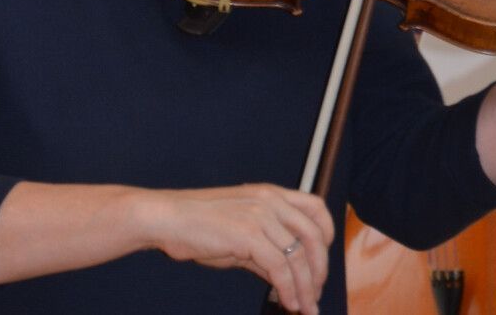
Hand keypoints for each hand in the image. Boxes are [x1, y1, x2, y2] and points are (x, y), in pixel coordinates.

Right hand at [144, 183, 333, 313]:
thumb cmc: (198, 225)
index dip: (326, 234)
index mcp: (269, 194)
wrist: (169, 219)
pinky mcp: (249, 234)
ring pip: (299, 255)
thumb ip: (265, 250)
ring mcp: (260, 215)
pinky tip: (287, 302)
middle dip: (320, 269)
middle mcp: (269, 200)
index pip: (315, 207)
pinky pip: (280, 267)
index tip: (322, 260)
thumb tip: (285, 276)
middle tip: (315, 294)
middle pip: (314, 235)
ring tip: (303, 306)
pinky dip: (288, 289)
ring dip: (306, 287)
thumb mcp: (239, 233)